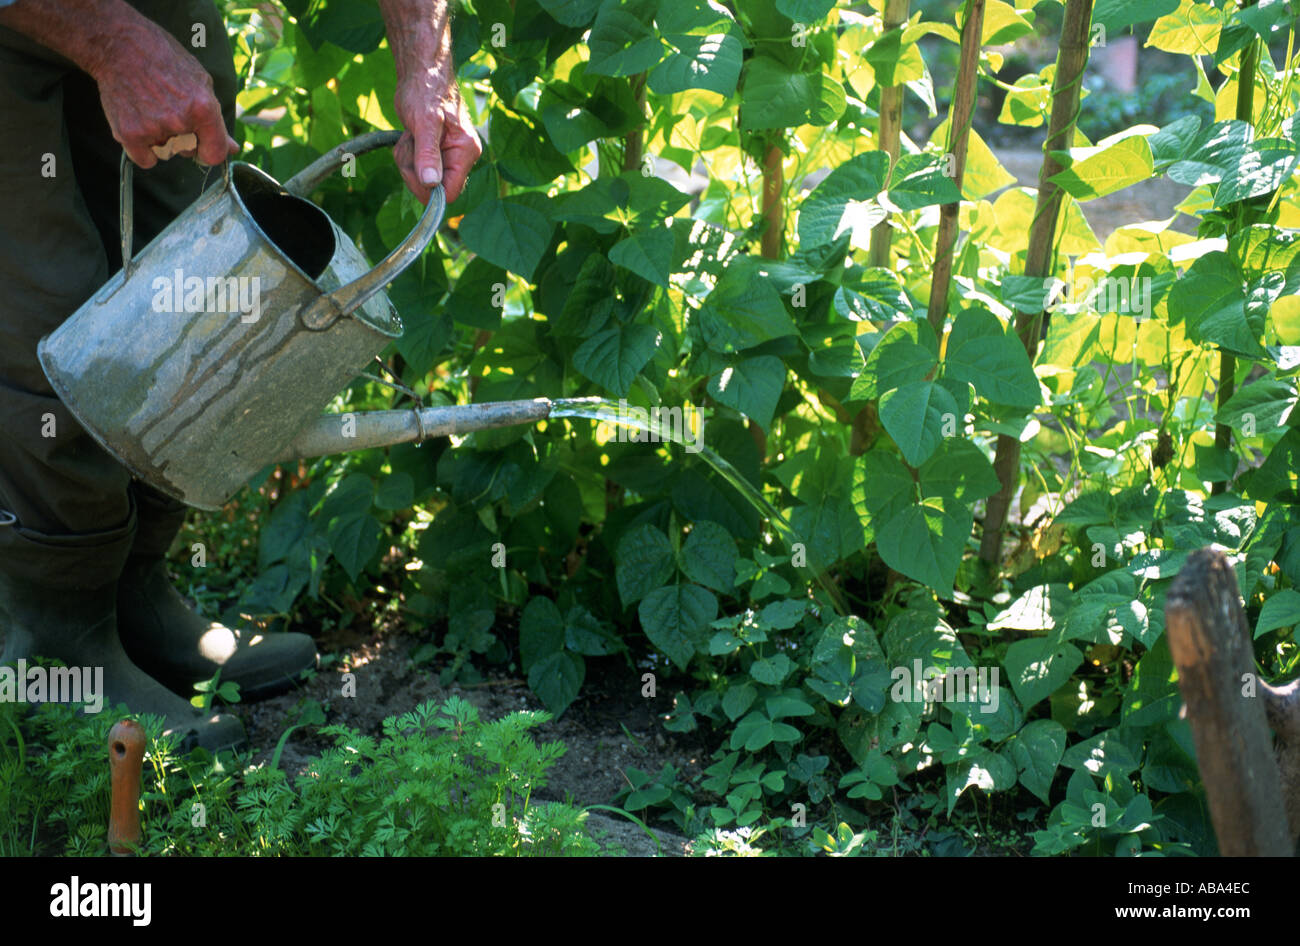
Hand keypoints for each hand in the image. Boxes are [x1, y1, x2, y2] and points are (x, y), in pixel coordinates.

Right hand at [91, 20, 236, 168]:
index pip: (216, 153)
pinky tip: (140, 124)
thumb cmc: (163, 58)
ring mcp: (154, 129)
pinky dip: (143, 149)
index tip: (203, 145)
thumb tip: (231, 147)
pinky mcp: (129, 134)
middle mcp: (180, 121)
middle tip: (167, 109)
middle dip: (184, 137)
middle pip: (189, 151)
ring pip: (167, 152)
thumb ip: (215, 118)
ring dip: (162, 139)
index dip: (211, 151)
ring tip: (150, 109)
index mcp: (203, 108)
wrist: (119, 45)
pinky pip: (145, 159)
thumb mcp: (200, 81)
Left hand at [392, 72, 480, 204]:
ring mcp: (448, 155)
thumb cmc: (426, 90)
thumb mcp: (425, 123)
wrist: (421, 72)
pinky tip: (410, 136)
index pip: (450, 192)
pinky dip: (407, 155)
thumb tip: (431, 183)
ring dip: (408, 160)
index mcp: (466, 152)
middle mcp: (461, 157)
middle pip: (433, 187)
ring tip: (411, 136)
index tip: (414, 171)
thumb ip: (428, 154)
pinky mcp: (435, 152)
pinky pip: (417, 167)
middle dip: (414, 170)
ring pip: (422, 178)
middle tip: (410, 144)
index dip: (428, 189)